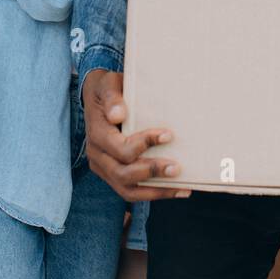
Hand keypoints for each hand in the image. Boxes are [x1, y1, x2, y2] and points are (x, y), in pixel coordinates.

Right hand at [82, 69, 190, 200]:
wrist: (97, 96)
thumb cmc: (107, 89)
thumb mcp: (108, 85)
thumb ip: (112, 98)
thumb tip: (118, 115)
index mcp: (97, 135)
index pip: (121, 149)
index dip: (145, 144)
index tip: (168, 135)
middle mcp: (97, 156)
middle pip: (123, 174)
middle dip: (152, 172)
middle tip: (177, 167)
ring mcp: (104, 168)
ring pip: (127, 190)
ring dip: (156, 190)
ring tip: (182, 188)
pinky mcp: (112, 174)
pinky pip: (131, 190)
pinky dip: (153, 192)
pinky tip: (176, 189)